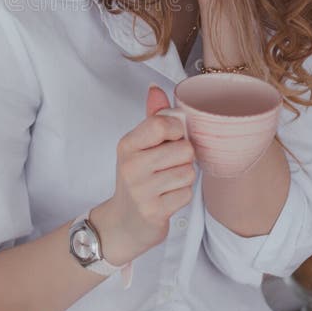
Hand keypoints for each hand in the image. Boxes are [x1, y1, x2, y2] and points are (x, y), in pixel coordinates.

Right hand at [103, 86, 195, 263]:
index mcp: (127, 144)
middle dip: (184, 158)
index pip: (163, 123)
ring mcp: (141, 190)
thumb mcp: (138, 147)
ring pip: (188, 172)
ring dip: (184, 178)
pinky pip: (186, 194)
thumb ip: (152, 118)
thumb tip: (156, 88)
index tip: (173, 139)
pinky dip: (182, 196)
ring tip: (168, 182)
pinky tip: (167, 198)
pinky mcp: (153, 211)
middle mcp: (131, 165)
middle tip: (169, 166)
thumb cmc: (136, 179)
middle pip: (183, 149)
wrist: (123, 222)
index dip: (178, 130)